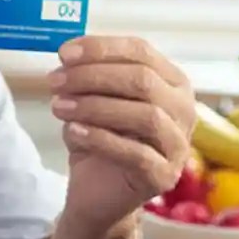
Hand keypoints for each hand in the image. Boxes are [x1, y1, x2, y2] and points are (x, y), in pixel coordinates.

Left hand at [48, 35, 195, 237]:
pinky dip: (101, 139)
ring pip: (146, 116)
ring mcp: (178, 145)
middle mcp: (183, 109)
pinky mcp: (164, 176)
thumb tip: (68, 56)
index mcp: (170, 81)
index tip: (63, 54)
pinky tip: (73, 131)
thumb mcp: (92, 97)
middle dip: (92, 76)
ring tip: (58, 107)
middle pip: (143, 80)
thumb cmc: (99, 135)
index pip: (141, 51)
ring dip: (95, 107)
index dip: (101, 49)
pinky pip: (137, 154)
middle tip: (55, 81)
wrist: (97, 190)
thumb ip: (86, 73)